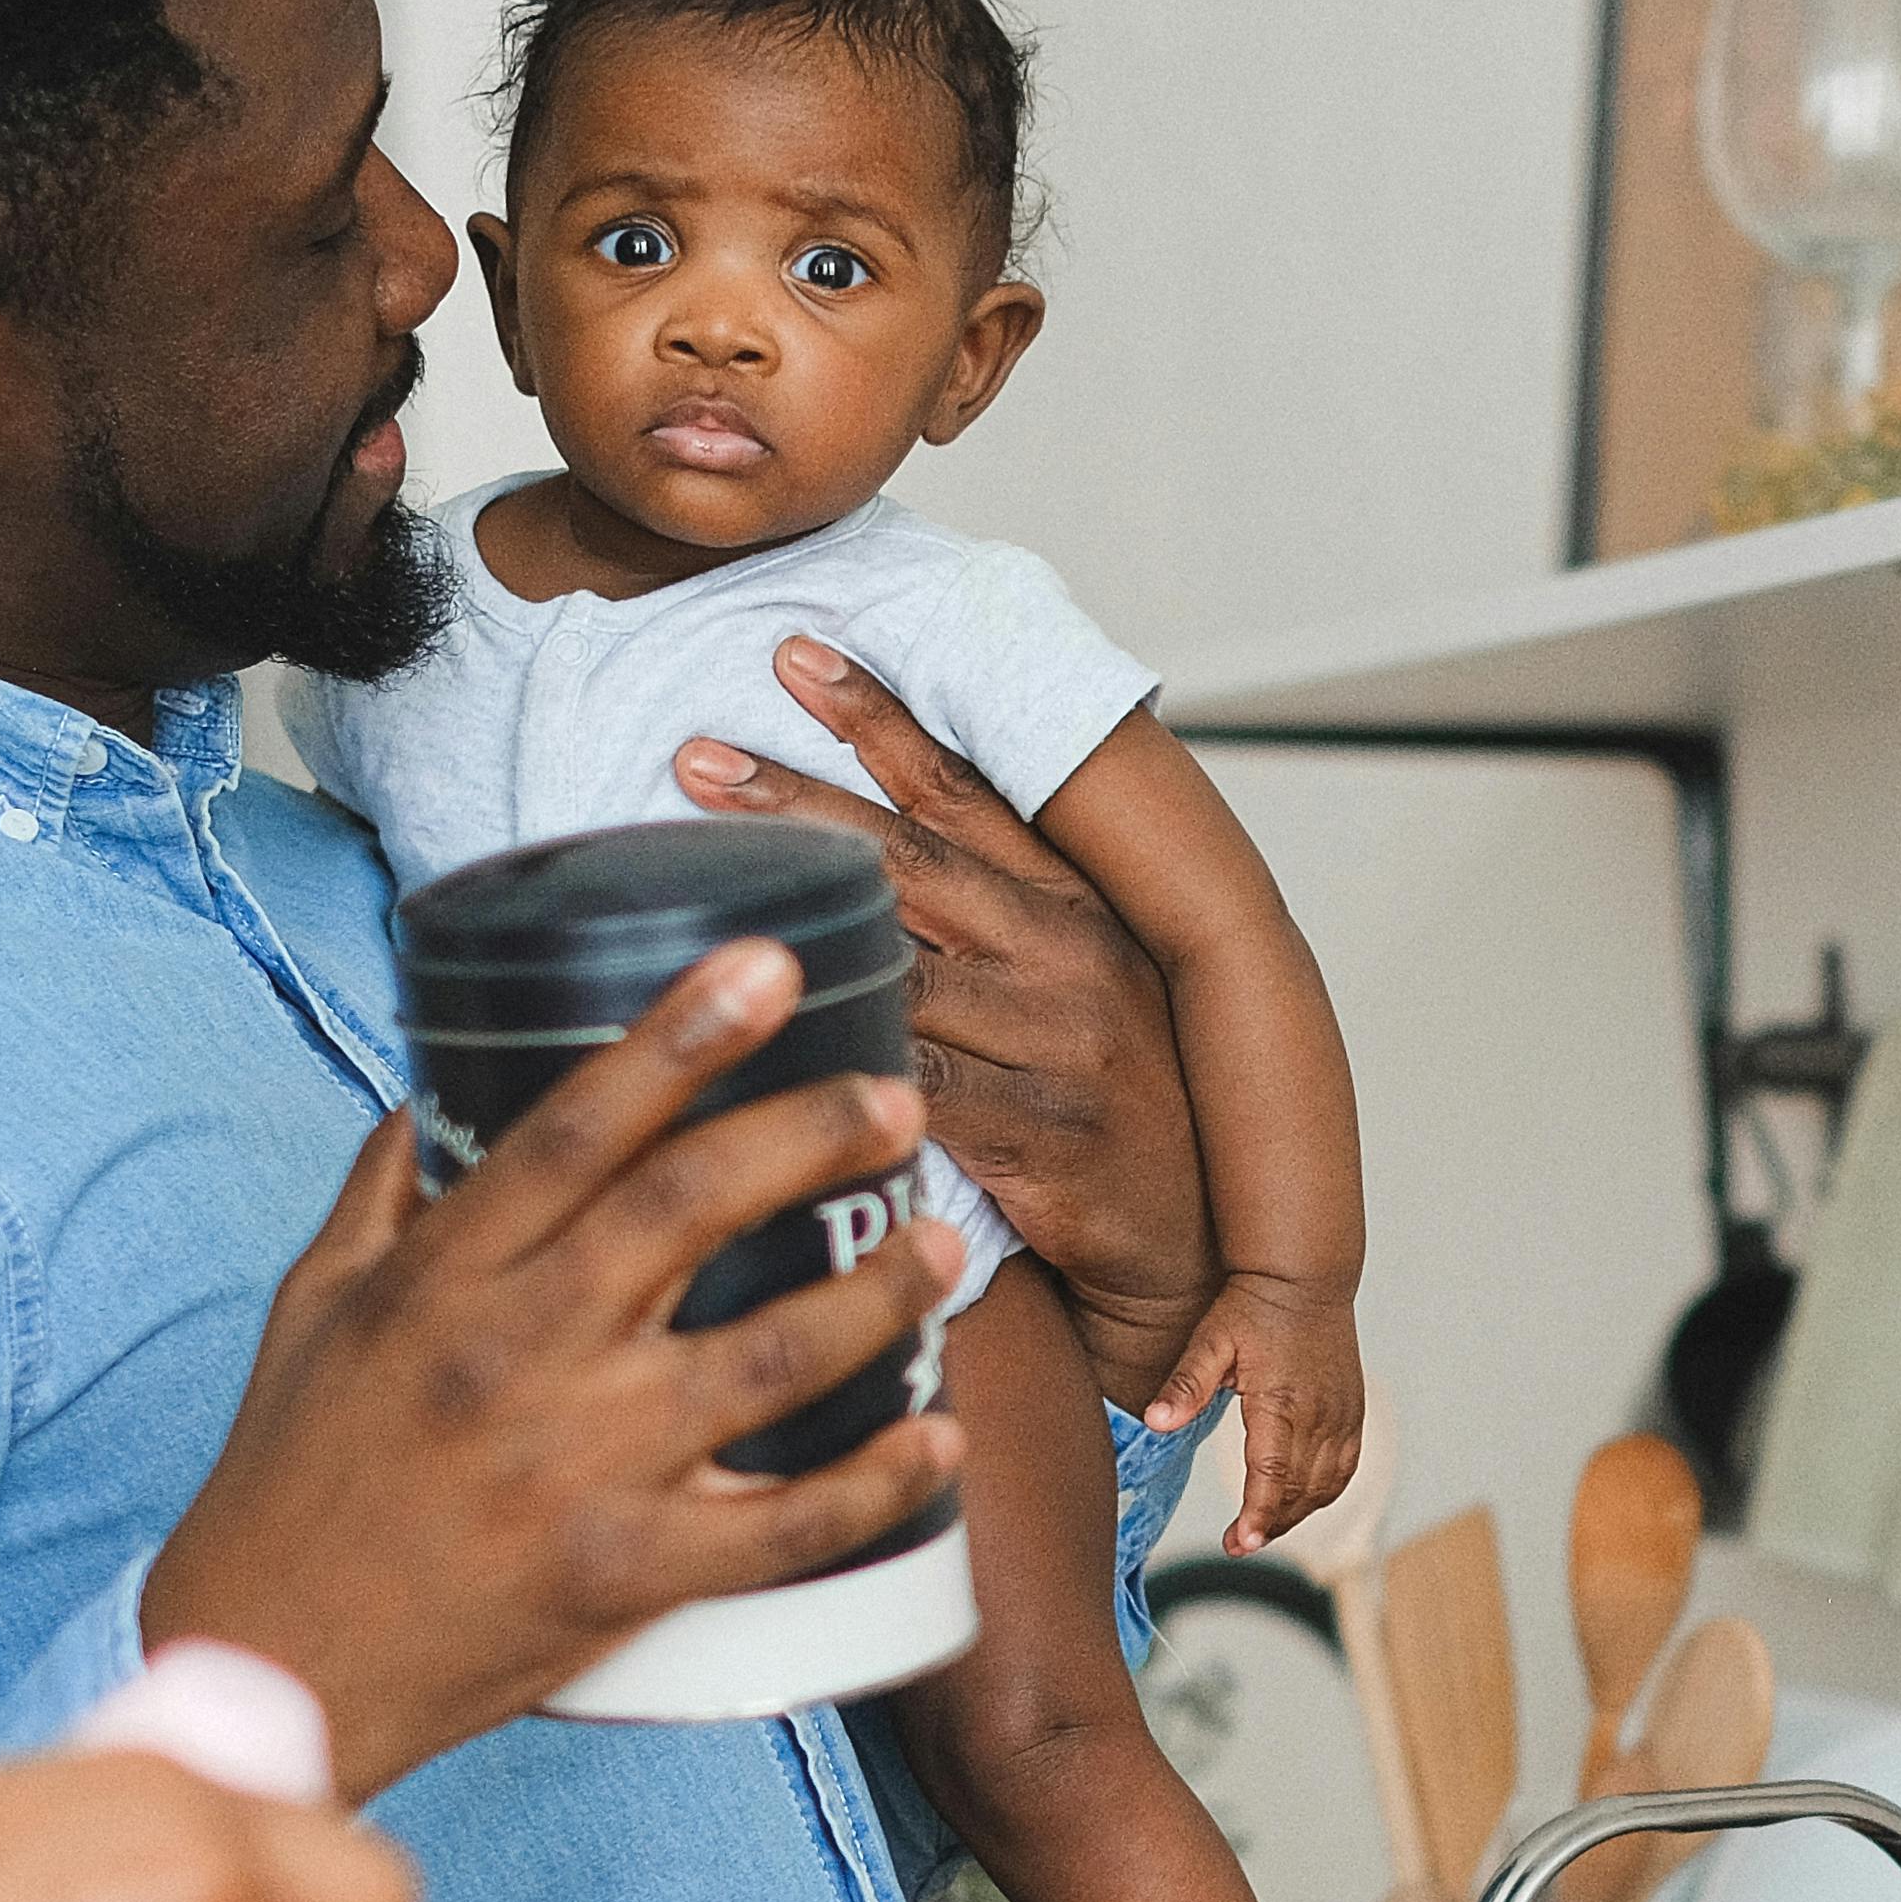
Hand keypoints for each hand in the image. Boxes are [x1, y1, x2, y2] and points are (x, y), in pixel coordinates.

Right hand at [144, 938, 973, 1785]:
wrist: (275, 1659)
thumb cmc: (293, 1474)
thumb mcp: (311, 1308)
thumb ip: (382, 1193)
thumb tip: (433, 1090)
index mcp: (442, 1278)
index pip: (575, 1126)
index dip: (678, 1037)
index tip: (767, 967)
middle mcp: (516, 1355)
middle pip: (689, 1209)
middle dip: (811, 1135)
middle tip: (898, 1100)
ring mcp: (579, 1468)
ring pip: (767, 1357)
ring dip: (876, 1293)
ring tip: (942, 1242)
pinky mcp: (623, 1574)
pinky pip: (780, 1527)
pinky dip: (874, 1484)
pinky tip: (939, 1438)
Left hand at [677, 639, 1214, 1398]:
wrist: (1200, 1244)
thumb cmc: (1122, 1109)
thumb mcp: (1088, 989)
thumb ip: (1000, 922)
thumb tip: (874, 855)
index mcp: (1079, 908)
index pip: (969, 794)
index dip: (881, 722)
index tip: (799, 658)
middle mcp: (1073, 958)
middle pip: (913, 862)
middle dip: (802, 802)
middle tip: (700, 753)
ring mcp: (1059, 1043)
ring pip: (901, 966)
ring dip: (796, 922)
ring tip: (701, 881)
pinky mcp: (1041, 1133)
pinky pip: (916, 1088)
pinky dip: (840, 1062)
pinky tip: (764, 1035)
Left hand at [1154, 1274, 1361, 1549]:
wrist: (1304, 1273)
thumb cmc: (1252, 1306)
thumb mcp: (1211, 1340)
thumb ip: (1186, 1384)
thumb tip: (1154, 1422)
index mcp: (1282, 1402)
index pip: (1272, 1475)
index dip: (1258, 1515)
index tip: (1242, 1543)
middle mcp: (1320, 1414)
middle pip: (1299, 1491)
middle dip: (1271, 1524)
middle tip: (1238, 1544)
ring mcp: (1343, 1414)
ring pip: (1326, 1487)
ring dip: (1297, 1514)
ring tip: (1263, 1528)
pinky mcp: (1354, 1410)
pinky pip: (1345, 1469)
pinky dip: (1323, 1493)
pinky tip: (1298, 1501)